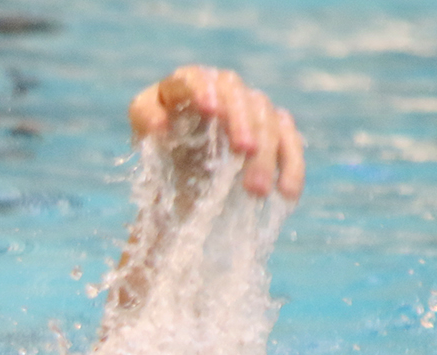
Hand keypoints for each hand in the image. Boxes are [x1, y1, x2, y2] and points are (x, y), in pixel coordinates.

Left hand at [128, 66, 304, 200]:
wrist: (183, 182)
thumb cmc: (161, 155)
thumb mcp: (146, 139)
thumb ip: (146, 122)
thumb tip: (159, 125)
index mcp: (186, 85)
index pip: (194, 78)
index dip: (203, 90)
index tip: (210, 110)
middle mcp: (222, 88)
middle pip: (237, 94)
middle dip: (242, 122)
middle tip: (243, 151)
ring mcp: (251, 106)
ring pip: (267, 117)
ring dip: (265, 153)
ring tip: (255, 191)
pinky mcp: (274, 128)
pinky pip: (289, 140)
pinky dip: (291, 166)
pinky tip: (287, 193)